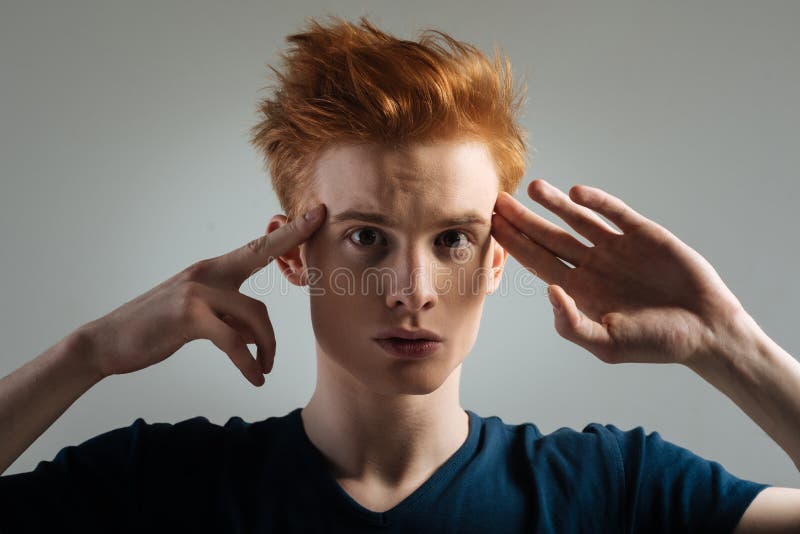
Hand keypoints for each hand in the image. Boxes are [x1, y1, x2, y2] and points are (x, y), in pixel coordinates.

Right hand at [77, 204, 325, 385]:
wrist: (107, 343)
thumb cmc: (158, 331)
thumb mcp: (200, 320)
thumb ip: (231, 319)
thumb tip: (258, 335)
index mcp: (212, 271)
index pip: (257, 248)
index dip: (287, 231)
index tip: (313, 214)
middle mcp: (207, 273)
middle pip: (261, 254)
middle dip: (292, 237)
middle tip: (319, 220)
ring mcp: (197, 291)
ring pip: (254, 313)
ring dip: (267, 346)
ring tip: (265, 368)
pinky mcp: (189, 316)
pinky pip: (233, 341)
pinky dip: (248, 363)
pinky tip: (256, 379)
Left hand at [491, 179, 745, 365]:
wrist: (706, 330)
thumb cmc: (656, 343)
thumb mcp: (607, 345)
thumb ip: (572, 324)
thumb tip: (548, 290)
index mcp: (580, 290)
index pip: (537, 262)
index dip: (514, 245)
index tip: (492, 227)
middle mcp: (593, 265)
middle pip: (549, 237)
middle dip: (523, 220)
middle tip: (498, 201)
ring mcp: (616, 248)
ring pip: (578, 220)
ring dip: (555, 204)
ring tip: (532, 187)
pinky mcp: (643, 234)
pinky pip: (614, 213)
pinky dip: (597, 202)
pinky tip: (575, 193)